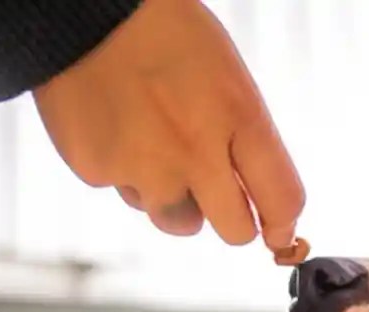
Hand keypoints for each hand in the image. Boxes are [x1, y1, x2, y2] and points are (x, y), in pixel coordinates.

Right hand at [31, 0, 308, 264]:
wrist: (86, 9)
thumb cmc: (166, 34)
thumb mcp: (228, 78)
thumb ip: (245, 138)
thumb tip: (258, 200)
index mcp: (239, 116)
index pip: (283, 201)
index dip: (283, 225)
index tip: (278, 232)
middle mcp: (195, 150)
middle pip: (235, 231)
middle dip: (233, 221)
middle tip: (221, 199)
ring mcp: (144, 166)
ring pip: (177, 222)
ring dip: (177, 201)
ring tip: (160, 151)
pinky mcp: (97, 171)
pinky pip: (125, 194)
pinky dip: (126, 172)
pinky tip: (119, 128)